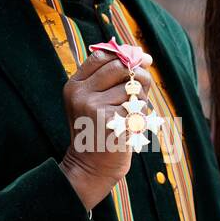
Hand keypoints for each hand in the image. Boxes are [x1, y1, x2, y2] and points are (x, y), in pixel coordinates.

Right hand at [58, 49, 154, 210]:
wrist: (92, 167)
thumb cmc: (100, 131)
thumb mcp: (95, 101)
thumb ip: (112, 79)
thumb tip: (142, 56)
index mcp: (74, 86)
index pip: (101, 56)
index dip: (124, 53)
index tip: (141, 59)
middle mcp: (81, 94)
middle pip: (119, 66)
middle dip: (139, 73)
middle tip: (145, 86)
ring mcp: (94, 107)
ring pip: (132, 87)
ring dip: (142, 99)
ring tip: (134, 114)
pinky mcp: (110, 121)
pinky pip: (137, 107)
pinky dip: (141, 115)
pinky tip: (133, 126)